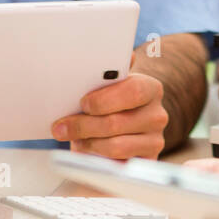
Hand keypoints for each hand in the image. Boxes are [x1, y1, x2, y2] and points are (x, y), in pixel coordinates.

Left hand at [52, 63, 169, 159]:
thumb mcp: (110, 88)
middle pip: (117, 122)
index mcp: (151, 88)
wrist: (122, 132)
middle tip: (61, 126)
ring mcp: (154, 140)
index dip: (103, 99)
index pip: (133, 91)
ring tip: (75, 138)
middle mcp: (157, 114)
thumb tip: (117, 54)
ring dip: (88, 142)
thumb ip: (109, 73)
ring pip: (115, 146)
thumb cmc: (112, 107)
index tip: (82, 103)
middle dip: (83, 125)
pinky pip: (117, 164)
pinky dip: (96, 158)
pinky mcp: (146, 162)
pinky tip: (86, 150)